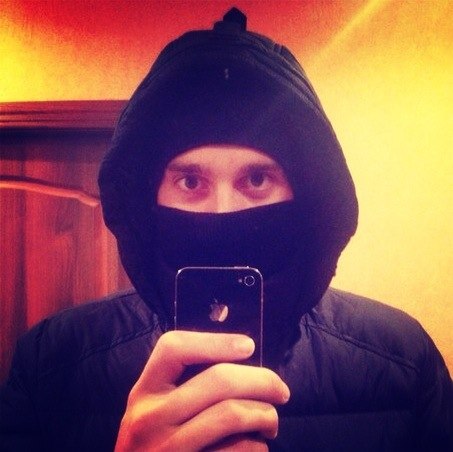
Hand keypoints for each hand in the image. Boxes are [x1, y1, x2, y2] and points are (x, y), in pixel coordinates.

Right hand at [115, 331, 289, 450]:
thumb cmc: (158, 445)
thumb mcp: (156, 411)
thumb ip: (183, 387)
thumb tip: (240, 359)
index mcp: (144, 391)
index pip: (174, 347)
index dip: (216, 341)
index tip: (249, 346)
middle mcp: (149, 418)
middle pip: (218, 379)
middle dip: (262, 381)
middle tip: (281, 391)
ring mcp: (166, 450)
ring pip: (231, 414)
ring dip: (265, 414)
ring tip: (271, 421)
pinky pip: (236, 451)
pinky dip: (256, 447)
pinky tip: (256, 447)